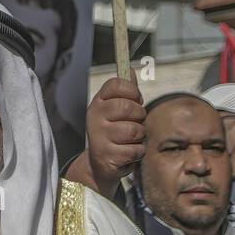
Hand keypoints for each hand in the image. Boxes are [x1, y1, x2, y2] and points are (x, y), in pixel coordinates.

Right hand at [79, 76, 145, 195]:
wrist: (98, 165)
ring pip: (134, 130)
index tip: (135, 99)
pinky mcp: (107, 156)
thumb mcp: (115, 110)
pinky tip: (128, 153)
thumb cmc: (113, 132)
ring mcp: (99, 137)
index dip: (132, 91)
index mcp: (98, 102)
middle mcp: (95, 117)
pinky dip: (138, 152)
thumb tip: (129, 69)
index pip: (117, 84)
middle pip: (128, 107)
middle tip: (135, 123)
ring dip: (139, 137)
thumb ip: (125, 91)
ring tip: (130, 140)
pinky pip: (136, 150)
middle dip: (139, 116)